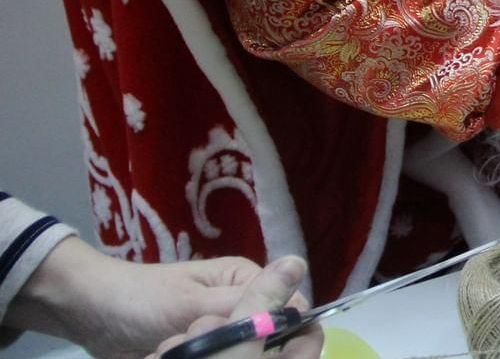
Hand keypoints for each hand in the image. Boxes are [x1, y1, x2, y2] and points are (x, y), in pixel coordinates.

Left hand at [7, 235, 308, 358]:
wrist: (87, 316)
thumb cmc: (140, 301)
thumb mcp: (192, 302)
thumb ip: (247, 296)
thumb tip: (300, 262)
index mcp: (246, 281)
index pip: (291, 308)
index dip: (287, 333)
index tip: (262, 351)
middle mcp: (241, 307)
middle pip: (270, 339)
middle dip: (243, 353)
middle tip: (205, 352)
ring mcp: (222, 334)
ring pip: (245, 356)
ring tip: (178, 356)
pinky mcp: (204, 355)